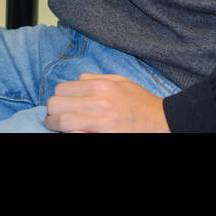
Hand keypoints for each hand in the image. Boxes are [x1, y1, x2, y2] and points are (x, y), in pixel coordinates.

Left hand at [43, 73, 169, 132]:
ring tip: (55, 125)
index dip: (58, 96)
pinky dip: (68, 134)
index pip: (61, 89)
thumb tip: (76, 81)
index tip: (60, 102)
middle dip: (52, 110)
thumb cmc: (141, 102)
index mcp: (100, 87)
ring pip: (61, 122)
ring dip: (54, 124)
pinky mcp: (102, 137)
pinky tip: (70, 132)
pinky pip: (74, 136)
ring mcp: (100, 124)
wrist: (162, 123)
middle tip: (54, 114)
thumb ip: (95, 79)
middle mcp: (99, 104)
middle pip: (56, 105)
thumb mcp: (120, 82)